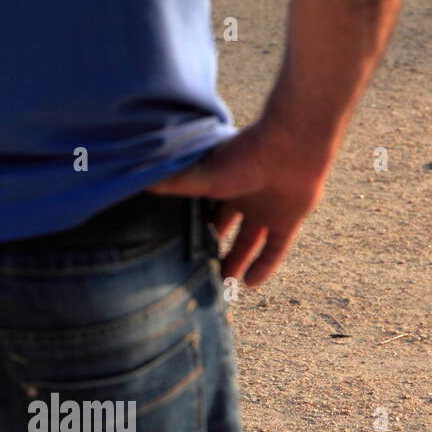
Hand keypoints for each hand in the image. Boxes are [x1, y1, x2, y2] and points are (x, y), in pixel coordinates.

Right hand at [147, 121, 331, 286]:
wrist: (291, 147)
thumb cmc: (246, 155)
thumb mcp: (204, 176)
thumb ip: (175, 184)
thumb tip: (140, 183)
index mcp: (223, 183)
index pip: (204, 211)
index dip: (194, 229)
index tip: (180, 249)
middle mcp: (244, 196)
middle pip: (225, 229)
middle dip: (213, 249)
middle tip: (199, 271)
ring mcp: (267, 209)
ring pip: (250, 242)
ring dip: (237, 262)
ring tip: (223, 284)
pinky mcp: (288, 220)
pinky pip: (275, 249)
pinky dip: (264, 267)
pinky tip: (250, 284)